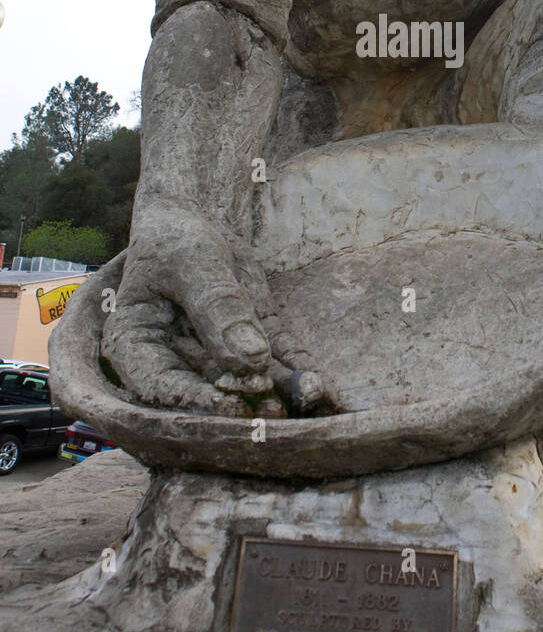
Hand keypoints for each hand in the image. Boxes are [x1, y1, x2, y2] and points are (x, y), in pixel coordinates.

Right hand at [101, 201, 329, 415]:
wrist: (197, 220)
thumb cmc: (177, 239)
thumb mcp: (192, 263)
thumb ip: (217, 309)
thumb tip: (250, 360)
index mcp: (136, 344)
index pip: (159, 383)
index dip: (193, 400)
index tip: (229, 405)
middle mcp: (175, 360)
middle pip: (208, 391)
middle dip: (245, 403)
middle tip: (275, 412)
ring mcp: (217, 355)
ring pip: (248, 381)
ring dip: (278, 392)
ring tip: (307, 396)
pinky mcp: (253, 342)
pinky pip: (276, 360)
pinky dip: (298, 370)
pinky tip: (318, 381)